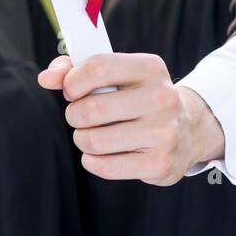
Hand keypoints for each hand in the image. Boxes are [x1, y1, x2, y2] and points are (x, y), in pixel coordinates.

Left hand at [37, 52, 224, 184]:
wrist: (188, 128)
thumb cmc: (137, 97)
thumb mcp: (114, 73)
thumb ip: (73, 69)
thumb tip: (46, 78)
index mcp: (150, 69)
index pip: (96, 68)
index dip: (72, 82)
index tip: (72, 90)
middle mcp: (162, 99)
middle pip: (90, 109)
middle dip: (75, 115)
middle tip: (83, 116)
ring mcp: (164, 133)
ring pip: (92, 140)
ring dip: (82, 139)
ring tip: (95, 134)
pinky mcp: (160, 164)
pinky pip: (103, 166)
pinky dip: (92, 161)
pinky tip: (104, 153)